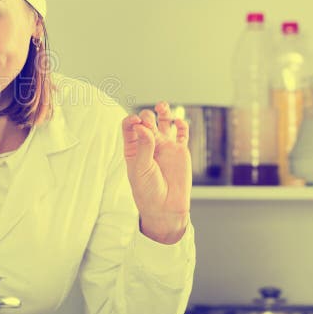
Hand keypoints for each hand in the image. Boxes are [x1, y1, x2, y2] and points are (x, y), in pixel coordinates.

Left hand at [121, 102, 191, 243]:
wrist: (166, 208)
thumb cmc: (148, 191)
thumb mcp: (141, 169)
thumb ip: (143, 147)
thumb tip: (141, 126)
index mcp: (133, 148)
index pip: (130, 126)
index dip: (132, 120)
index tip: (136, 122)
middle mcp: (149, 143)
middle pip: (146, 120)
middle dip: (146, 117)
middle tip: (149, 125)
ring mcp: (165, 145)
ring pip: (164, 121)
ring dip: (163, 111)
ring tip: (161, 106)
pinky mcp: (180, 150)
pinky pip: (182, 133)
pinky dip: (181, 124)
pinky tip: (178, 122)